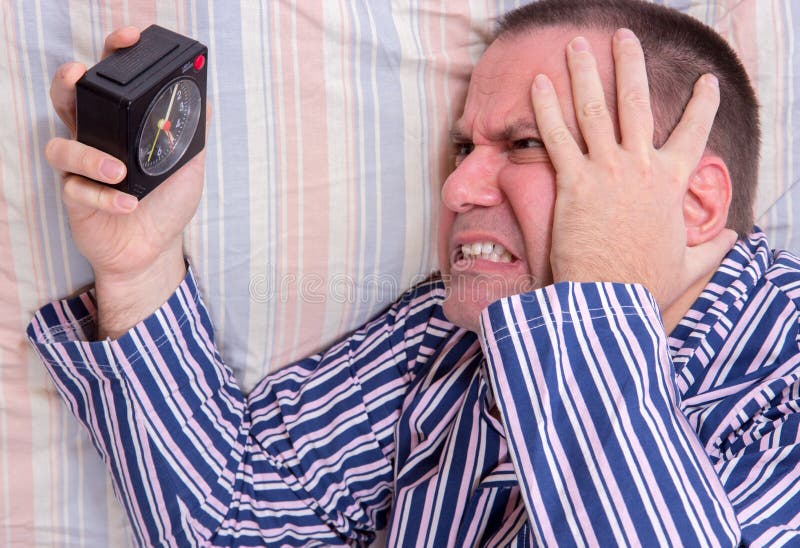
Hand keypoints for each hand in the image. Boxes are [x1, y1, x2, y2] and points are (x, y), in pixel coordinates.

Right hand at [44, 27, 207, 337]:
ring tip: (119, 171)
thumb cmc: (169, 203)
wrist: (156, 250)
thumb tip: (207, 99)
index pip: (110, 82)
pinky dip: (105, 197)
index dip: (113, 55)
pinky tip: (128, 203)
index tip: (128, 39)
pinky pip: (77, 190)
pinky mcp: (74, 198)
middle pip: (66, 97)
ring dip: (88, 155)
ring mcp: (81, 168)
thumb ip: (194, 134)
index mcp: (121, 124)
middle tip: (84, 76)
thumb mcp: (189, 165)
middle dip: (70, 80)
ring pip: (60, 144)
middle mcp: (95, 139)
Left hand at [530, 28, 735, 309]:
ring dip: (586, 72)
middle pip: (637, 103)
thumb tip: (733, 239)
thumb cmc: (645, 284)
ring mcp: (606, 171)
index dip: (703, 104)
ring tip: (577, 44)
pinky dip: (546, 108)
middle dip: (630, 65)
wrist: (610, 298)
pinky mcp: (573, 182)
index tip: (707, 82)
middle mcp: (640, 167)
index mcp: (671, 183)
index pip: (694, 132)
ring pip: (595, 110)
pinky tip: (538, 82)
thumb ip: (712, 248)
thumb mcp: (689, 265)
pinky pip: (557, 137)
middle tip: (625, 36)